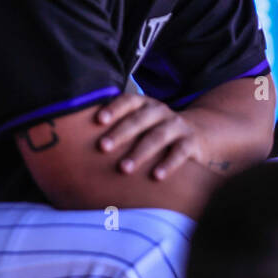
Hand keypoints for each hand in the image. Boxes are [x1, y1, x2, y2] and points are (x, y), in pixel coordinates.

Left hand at [94, 94, 209, 179]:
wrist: (199, 134)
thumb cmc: (156, 132)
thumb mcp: (141, 124)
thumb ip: (118, 128)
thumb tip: (78, 144)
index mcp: (144, 105)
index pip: (129, 101)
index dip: (114, 108)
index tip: (98, 120)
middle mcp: (160, 112)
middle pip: (140, 119)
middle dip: (120, 133)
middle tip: (103, 147)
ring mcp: (177, 126)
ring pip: (158, 136)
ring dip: (140, 152)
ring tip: (124, 168)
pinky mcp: (191, 142)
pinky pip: (179, 152)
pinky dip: (168, 164)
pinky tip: (156, 176)